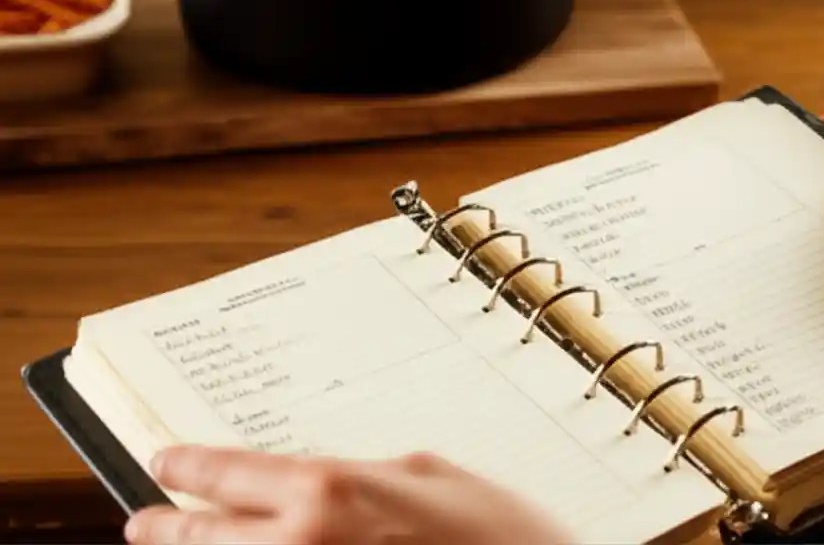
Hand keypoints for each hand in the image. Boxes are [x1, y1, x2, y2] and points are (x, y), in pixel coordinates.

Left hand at [124, 445, 570, 544]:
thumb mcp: (433, 477)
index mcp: (329, 491)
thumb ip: (366, 475)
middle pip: (204, 537)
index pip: (227, 473)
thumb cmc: (499, 536)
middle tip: (144, 524)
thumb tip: (330, 483)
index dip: (187, 468)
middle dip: (168, 528)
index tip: (164, 465)